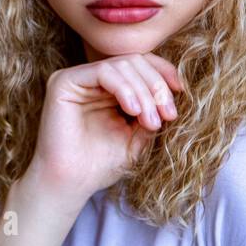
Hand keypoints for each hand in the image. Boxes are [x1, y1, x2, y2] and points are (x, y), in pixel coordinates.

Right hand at [22, 51, 183, 215]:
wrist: (73, 183)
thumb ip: (154, 111)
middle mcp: (92, 80)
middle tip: (167, 115)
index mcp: (109, 89)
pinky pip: (103, 71)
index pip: (141, 65)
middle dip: (157, 87)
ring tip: (150, 121)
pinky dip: (124, 88)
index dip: (164, 73)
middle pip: (134, 62)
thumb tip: (177, 89)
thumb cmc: (102, 164)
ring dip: (144, 92)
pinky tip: (133, 110)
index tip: (182, 92)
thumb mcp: (140, 136)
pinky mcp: (64, 82)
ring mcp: (77, 79)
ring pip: (122, 65)